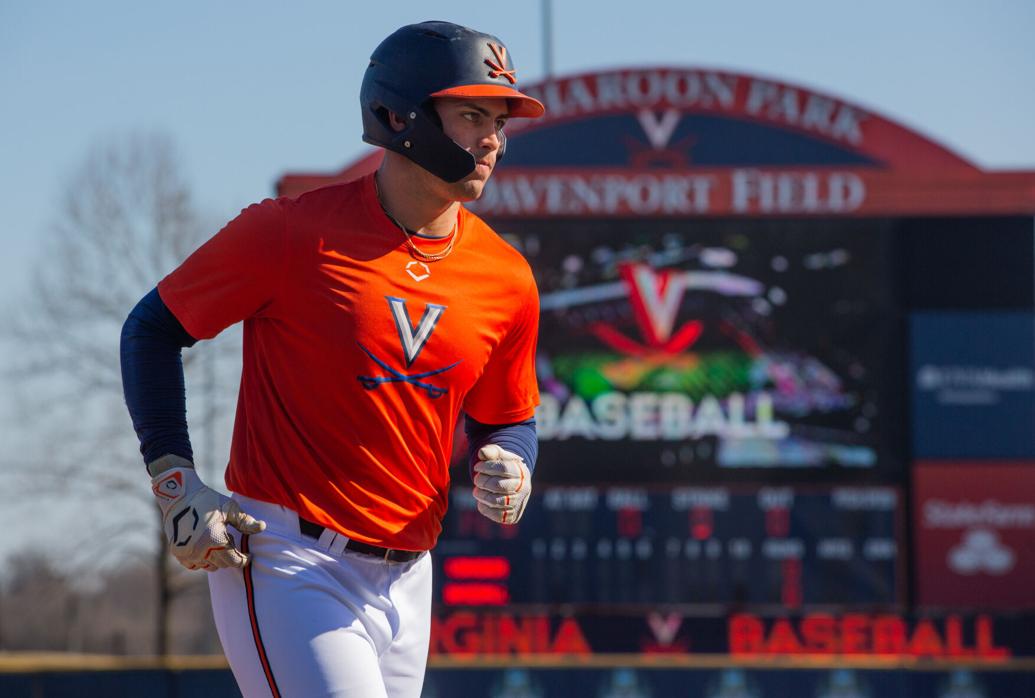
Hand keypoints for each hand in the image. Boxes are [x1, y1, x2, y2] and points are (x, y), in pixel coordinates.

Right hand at [149, 456, 265, 570]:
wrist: (178, 496)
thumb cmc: (207, 500)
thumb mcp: (229, 508)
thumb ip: (245, 521)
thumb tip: (263, 527)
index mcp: (214, 540)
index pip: (234, 561)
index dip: (244, 559)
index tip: (249, 555)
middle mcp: (199, 551)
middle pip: (222, 564)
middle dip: (231, 556)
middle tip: (232, 539)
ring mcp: (187, 553)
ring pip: (209, 566)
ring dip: (217, 558)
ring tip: (218, 540)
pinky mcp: (177, 552)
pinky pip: (194, 565)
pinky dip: (202, 560)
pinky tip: (206, 546)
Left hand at [472, 445, 530, 524]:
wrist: (512, 485)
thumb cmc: (503, 468)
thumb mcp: (500, 456)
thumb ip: (492, 451)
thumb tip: (482, 453)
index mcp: (522, 471)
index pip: (503, 468)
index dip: (486, 467)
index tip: (477, 466)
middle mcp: (524, 488)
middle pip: (499, 486)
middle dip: (482, 481)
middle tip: (476, 479)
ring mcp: (519, 503)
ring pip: (496, 501)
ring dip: (482, 495)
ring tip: (477, 491)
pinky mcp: (512, 516)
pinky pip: (496, 516)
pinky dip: (485, 508)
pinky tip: (482, 501)